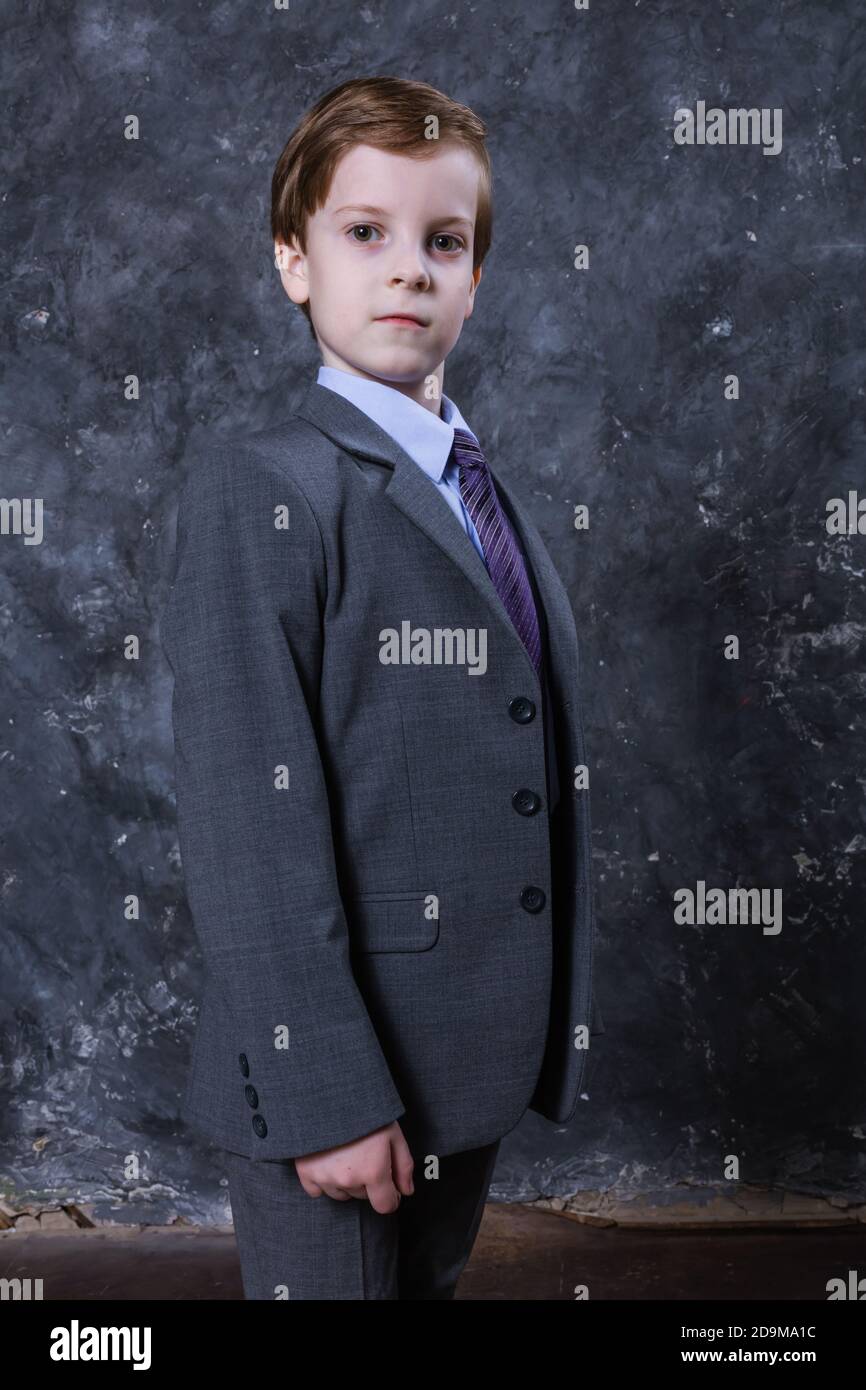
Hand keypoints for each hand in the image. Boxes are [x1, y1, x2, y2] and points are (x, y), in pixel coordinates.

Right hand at [294, 1121, 413, 1212]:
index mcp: (373, 1171)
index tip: (389, 1187)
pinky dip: (322, 1181)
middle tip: (365, 1155)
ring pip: (341, 1194)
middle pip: (363, 1197)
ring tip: (346, 1154)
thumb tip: (406, 1191)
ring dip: (346, 1182)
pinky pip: (316, 1190)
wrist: (328, 1092)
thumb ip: (404, 1166)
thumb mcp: (393, 1133)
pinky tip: (328, 1161)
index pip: (385, 1206)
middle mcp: (348, 1179)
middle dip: (368, 1183)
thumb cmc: (366, 1109)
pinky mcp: (305, 1171)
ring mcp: (324, 1177)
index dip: (391, 1197)